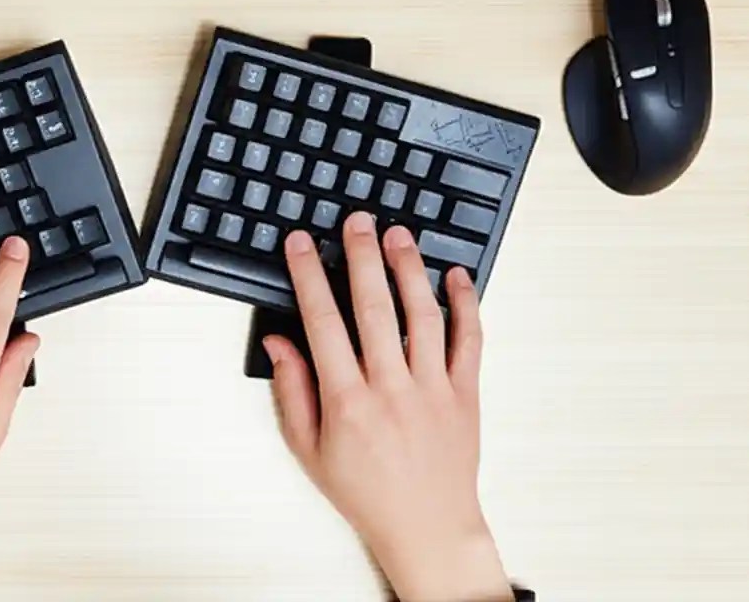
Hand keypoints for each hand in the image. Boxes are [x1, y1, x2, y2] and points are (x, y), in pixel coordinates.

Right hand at [264, 211, 511, 601]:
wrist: (427, 527)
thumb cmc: (366, 492)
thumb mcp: (309, 448)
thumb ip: (293, 391)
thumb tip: (279, 343)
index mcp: (347, 402)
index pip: (323, 323)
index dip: (308, 277)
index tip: (301, 245)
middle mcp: (391, 389)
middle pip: (374, 307)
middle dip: (362, 257)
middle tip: (357, 222)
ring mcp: (432, 389)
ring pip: (422, 315)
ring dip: (409, 270)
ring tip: (399, 235)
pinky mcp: (465, 394)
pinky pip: (469, 340)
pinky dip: (466, 304)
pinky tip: (457, 276)